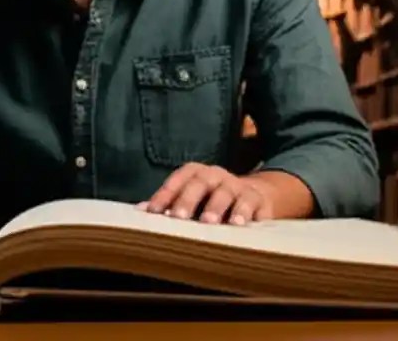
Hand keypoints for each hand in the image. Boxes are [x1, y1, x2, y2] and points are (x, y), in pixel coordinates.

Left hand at [137, 162, 273, 224]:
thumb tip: (140, 211)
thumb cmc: (213, 198)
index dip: (165, 194)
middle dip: (188, 200)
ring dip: (216, 207)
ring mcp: (238, 185)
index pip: (177, 179)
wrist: (255, 195)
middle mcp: (216, 175)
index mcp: (196, 173)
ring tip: (209, 222)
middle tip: (178, 217)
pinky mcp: (257, 199)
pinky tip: (239, 225)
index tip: (153, 212)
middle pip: (200, 183)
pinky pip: (251, 204)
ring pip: (226, 193)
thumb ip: (169, 203)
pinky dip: (245, 214)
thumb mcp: (192, 197)